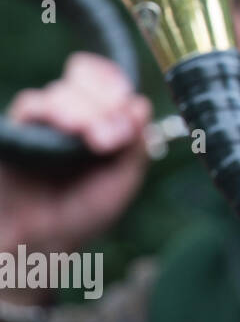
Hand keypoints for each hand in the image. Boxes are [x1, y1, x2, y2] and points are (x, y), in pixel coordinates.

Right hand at [0, 52, 149, 256]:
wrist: (38, 239)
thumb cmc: (81, 213)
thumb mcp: (122, 179)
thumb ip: (135, 143)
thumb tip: (140, 103)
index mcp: (102, 124)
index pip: (109, 84)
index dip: (116, 82)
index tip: (126, 97)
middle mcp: (73, 118)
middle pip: (89, 85)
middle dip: (105, 104)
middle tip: (110, 136)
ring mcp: (45, 122)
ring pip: (63, 92)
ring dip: (83, 110)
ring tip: (93, 140)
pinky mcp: (17, 129)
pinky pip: (31, 105)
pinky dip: (51, 111)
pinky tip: (66, 129)